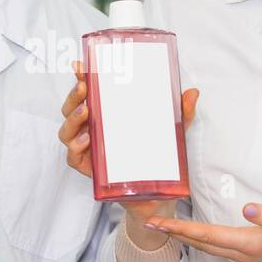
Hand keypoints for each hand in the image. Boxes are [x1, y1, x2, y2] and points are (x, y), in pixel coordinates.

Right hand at [58, 60, 199, 238]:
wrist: (155, 196)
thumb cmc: (155, 158)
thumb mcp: (171, 132)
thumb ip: (181, 113)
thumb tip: (193, 93)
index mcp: (106, 115)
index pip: (89, 92)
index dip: (81, 77)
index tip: (80, 66)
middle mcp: (92, 129)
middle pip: (71, 108)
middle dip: (74, 96)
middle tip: (84, 87)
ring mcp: (88, 149)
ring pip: (67, 131)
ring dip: (72, 119)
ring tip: (86, 111)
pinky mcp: (89, 169)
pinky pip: (73, 158)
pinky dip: (76, 148)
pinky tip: (88, 140)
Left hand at [145, 202, 261, 261]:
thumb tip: (246, 210)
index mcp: (249, 242)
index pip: (207, 235)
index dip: (181, 228)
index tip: (159, 222)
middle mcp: (242, 252)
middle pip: (200, 243)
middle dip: (174, 234)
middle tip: (149, 223)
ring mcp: (244, 254)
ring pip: (206, 247)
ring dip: (184, 238)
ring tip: (163, 227)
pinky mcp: (247, 252)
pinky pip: (215, 247)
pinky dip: (198, 240)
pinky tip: (191, 234)